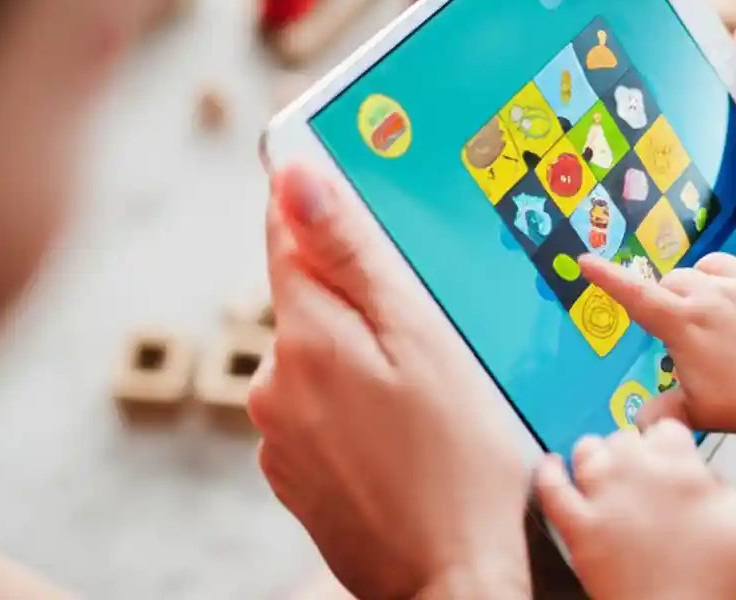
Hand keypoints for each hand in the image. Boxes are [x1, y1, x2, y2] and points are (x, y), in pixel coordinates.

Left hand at [249, 164, 530, 599]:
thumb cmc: (461, 458)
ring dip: (359, 355)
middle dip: (359, 297)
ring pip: (317, 357)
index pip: (286, 232)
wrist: (454, 577)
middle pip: (307, 299)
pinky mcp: (296, 474)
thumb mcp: (422, 339)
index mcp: (304, 338)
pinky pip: (321, 408)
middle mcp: (274, 384)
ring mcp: (280, 436)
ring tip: (426, 391)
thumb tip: (294, 179)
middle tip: (429, 327)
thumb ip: (353, 256)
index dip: (315, 200)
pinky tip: (405, 431)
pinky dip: (354, 404)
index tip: (343, 176)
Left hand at [535, 421, 735, 599]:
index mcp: (678, 464)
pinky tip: (551, 464)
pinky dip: (548, 472)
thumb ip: (714, 480)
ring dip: (594, 454)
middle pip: (625, 437)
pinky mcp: (578, 525)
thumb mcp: (735, 515)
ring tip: (600, 463)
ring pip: (587, 450)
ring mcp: (602, 496)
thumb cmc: (713, 573)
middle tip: (639, 470)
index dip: (668, 443)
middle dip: (632, 449)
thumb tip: (697, 470)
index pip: (666, 428)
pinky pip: (550, 488)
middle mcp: (635, 470)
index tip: (669, 455)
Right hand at [580, 252, 735, 437]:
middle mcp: (712, 296)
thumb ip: (659, 411)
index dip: (608, 277)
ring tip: (716, 312)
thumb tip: (638, 423)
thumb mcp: (693, 411)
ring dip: (705, 282)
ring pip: (709, 265)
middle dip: (672, 299)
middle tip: (688, 331)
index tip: (587, 261)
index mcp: (684, 324)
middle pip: (673, 280)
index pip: (636, 294)